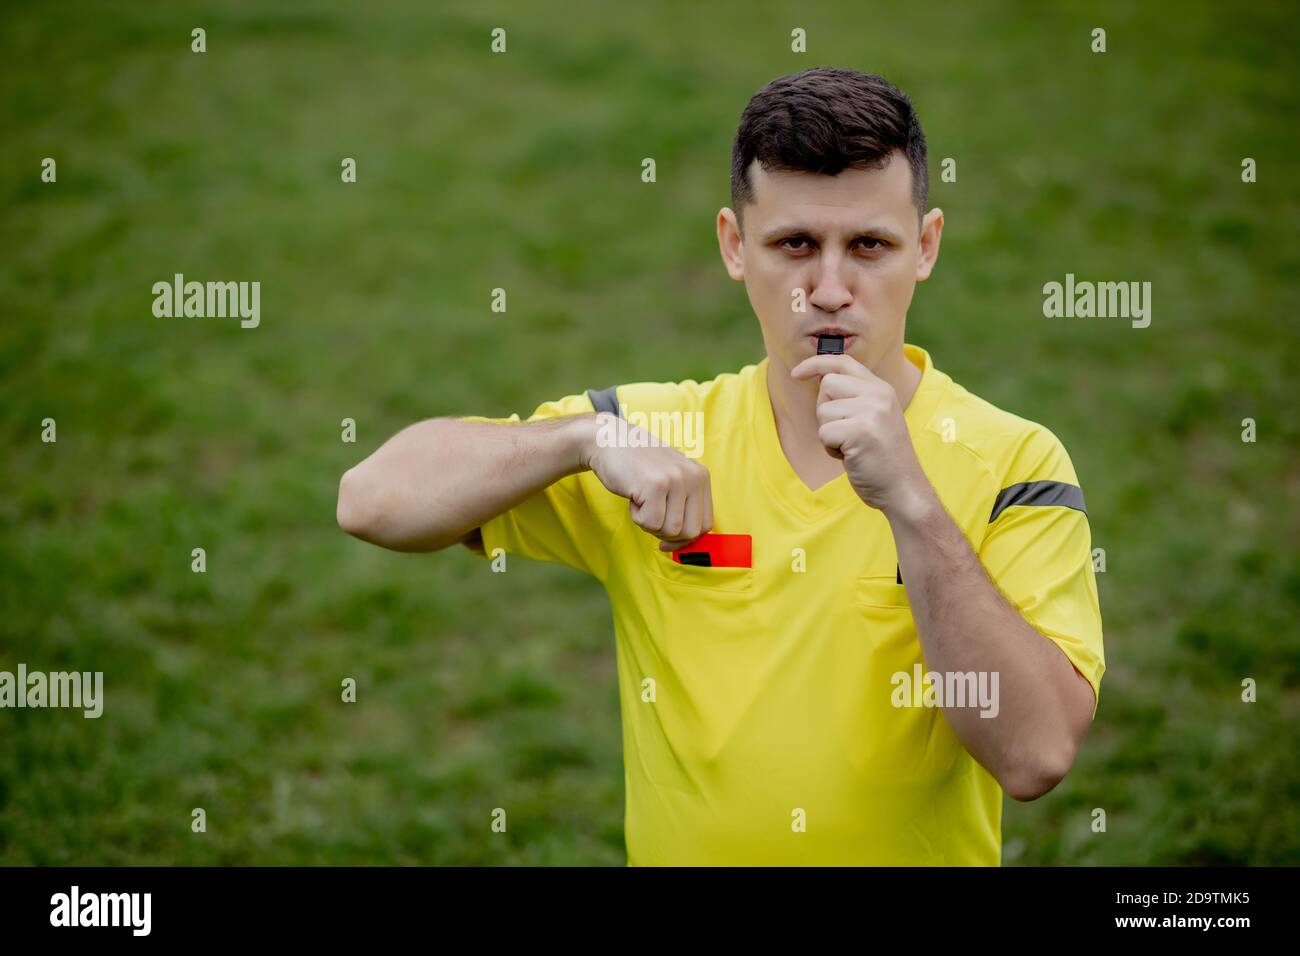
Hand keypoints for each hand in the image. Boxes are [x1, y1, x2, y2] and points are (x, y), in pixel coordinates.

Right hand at [580, 414, 713, 549]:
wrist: (611, 441)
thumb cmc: (638, 467)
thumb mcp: (671, 481)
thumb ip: (683, 506)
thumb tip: (685, 543)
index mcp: (701, 477)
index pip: (706, 525)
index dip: (686, 539)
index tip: (668, 540)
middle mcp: (694, 477)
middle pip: (691, 532)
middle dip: (667, 534)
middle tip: (651, 516)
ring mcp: (676, 480)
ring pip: (671, 530)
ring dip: (650, 523)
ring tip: (642, 500)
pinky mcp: (656, 485)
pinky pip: (651, 523)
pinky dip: (637, 517)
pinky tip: (634, 496)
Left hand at [789, 354, 926, 513]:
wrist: (903, 488)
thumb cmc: (882, 458)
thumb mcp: (874, 418)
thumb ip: (854, 397)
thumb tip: (820, 379)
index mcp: (881, 389)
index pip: (843, 362)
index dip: (815, 364)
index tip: (797, 373)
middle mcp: (878, 395)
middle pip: (827, 385)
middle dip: (825, 411)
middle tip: (845, 432)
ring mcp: (871, 411)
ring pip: (823, 411)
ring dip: (829, 433)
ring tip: (851, 446)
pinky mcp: (860, 431)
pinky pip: (824, 433)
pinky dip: (830, 449)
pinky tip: (850, 456)